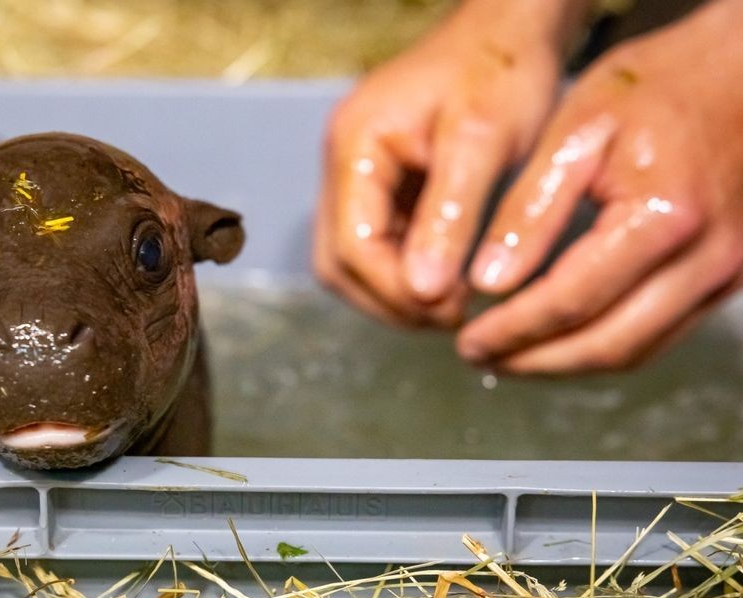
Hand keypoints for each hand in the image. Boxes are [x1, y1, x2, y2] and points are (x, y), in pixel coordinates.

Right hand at [314, 0, 588, 327]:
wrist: (512, 26)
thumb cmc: (503, 70)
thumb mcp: (484, 143)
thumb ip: (448, 218)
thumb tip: (424, 293)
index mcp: (355, 148)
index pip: (350, 247)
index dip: (395, 291)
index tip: (454, 309)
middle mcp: (343, 163)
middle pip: (339, 262)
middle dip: (390, 300)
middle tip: (453, 316)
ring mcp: (358, 174)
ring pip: (354, 260)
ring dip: (397, 291)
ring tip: (456, 302)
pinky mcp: (381, 182)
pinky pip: (378, 242)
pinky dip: (408, 269)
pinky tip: (452, 276)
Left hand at [458, 0, 742, 373]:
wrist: (737, 67)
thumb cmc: (656, 84)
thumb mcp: (576, 131)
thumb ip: (529, 209)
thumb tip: (486, 280)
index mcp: (662, 219)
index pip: (570, 302)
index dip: (512, 331)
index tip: (467, 340)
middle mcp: (706, 257)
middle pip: (607, 344)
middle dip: (535, 361)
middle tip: (480, 356)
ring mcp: (727, 272)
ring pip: (636, 349)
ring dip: (567, 364)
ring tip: (509, 355)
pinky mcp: (729, 276)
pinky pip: (660, 332)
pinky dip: (604, 344)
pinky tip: (559, 337)